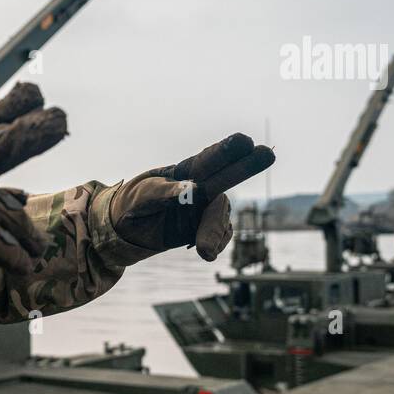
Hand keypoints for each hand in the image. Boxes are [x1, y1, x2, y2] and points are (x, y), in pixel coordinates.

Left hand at [109, 133, 275, 261]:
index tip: (244, 141)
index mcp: (185, 172)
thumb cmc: (132, 204)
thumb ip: (164, 192)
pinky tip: (206, 252)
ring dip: (215, 230)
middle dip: (247, 165)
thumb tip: (191, 189)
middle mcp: (201, 187)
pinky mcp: (205, 230)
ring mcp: (205, 209)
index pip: (209, 159)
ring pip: (221, 214)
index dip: (226, 150)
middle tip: (268, 153)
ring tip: (203, 250)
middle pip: (228, 177)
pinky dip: (216, 243)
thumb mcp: (141, 195)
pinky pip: (220, 235)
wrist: (125, 231)